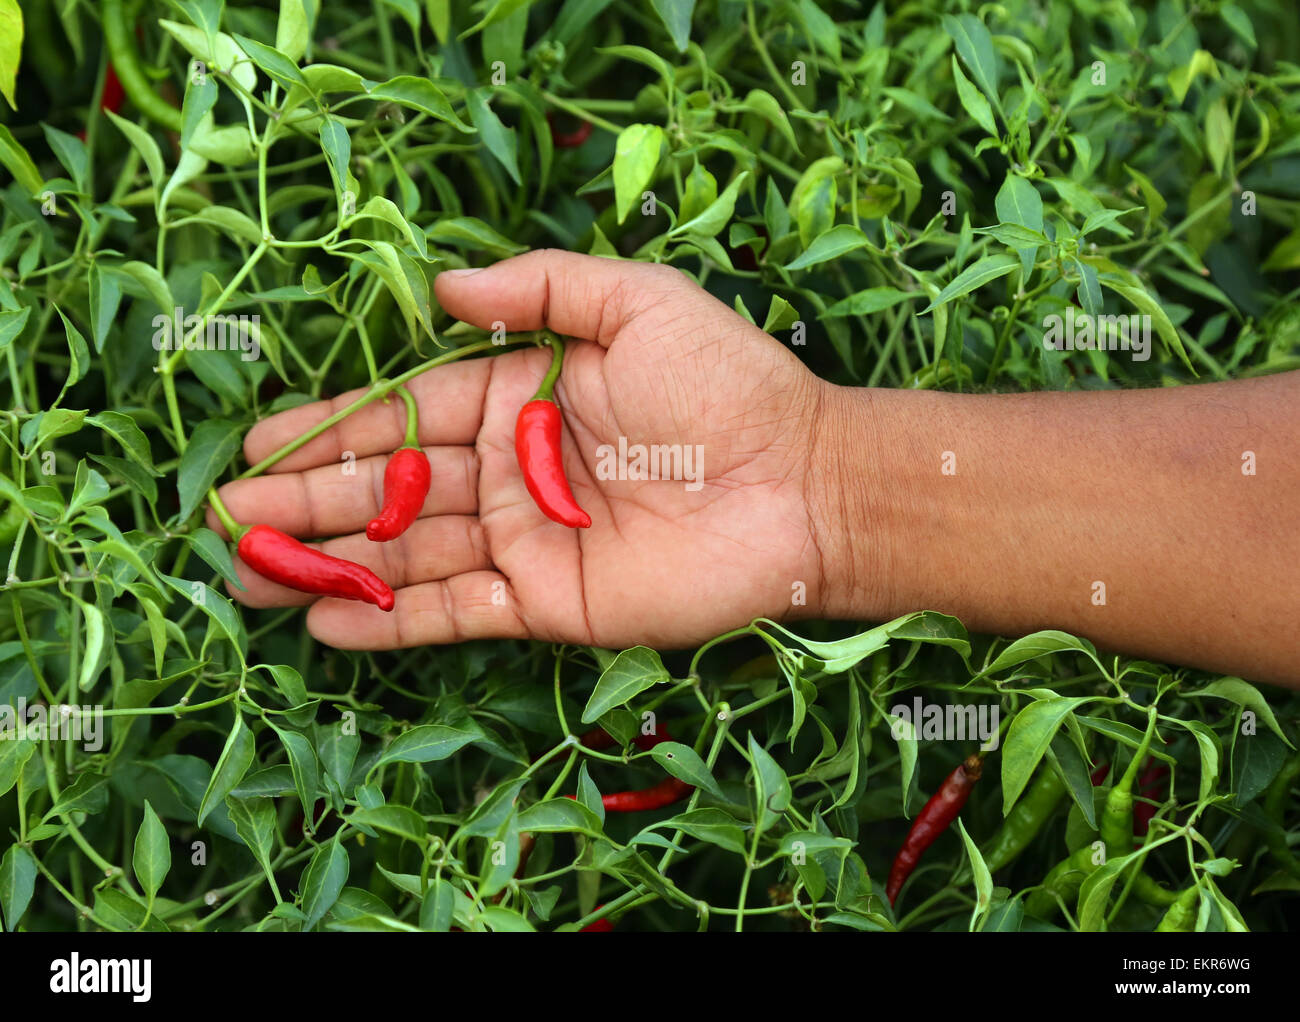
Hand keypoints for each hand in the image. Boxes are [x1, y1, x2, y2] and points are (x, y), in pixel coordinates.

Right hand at [213, 250, 858, 648]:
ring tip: (246, 572)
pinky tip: (326, 622)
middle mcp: (513, 473)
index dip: (334, 429)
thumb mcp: (638, 303)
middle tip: (225, 516)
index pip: (409, 416)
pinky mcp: (552, 604)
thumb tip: (439, 283)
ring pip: (409, 556)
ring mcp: (528, 543)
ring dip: (329, 564)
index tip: (260, 439)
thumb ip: (541, 287)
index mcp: (524, 398)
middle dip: (308, 501)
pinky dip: (393, 622)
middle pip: (391, 490)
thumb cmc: (731, 385)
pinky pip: (458, 614)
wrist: (806, 486)